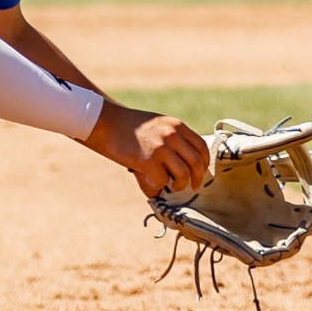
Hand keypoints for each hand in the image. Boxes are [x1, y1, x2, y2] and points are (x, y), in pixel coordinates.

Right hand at [82, 102, 209, 200]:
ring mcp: (161, 148)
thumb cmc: (131, 127)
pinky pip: (163, 180)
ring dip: (180, 185)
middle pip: (196, 162)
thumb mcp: (158, 125)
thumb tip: (187, 159)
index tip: (201, 172)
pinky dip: (159, 185)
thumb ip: (174, 137)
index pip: (202, 146)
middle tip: (194, 187)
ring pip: (183, 174)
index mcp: (177, 126)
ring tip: (172, 186)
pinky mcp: (148, 160)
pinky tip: (151, 180)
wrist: (107, 124)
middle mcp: (172, 135)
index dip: (205, 163)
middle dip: (197, 178)